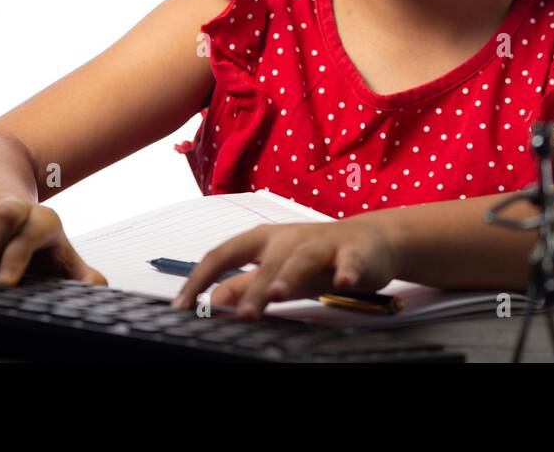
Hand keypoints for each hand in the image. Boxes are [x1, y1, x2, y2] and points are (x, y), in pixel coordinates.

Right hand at [0, 196, 106, 287]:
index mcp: (42, 221)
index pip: (31, 233)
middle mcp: (15, 209)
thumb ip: (80, 275)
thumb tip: (96, 286)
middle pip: (7, 212)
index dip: (16, 258)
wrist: (18, 218)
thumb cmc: (38, 245)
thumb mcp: (61, 260)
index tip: (3, 283)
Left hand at [168, 219, 395, 319]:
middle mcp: (290, 238)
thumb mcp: (276, 270)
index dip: (201, 277)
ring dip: (289, 274)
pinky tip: (343, 283)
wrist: (372, 240)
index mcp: (264, 240)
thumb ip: (245, 284)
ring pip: (303, 258)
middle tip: (240, 316)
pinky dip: (347, 270)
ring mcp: (323, 243)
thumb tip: (211, 299)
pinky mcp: (354, 252)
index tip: (181, 305)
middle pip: (266, 262)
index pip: (224, 253)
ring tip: (277, 294)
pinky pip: (350, 261)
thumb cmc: (317, 257)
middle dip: (252, 289)